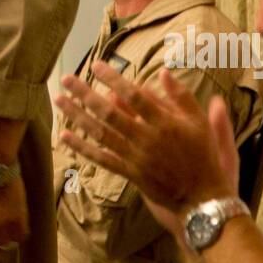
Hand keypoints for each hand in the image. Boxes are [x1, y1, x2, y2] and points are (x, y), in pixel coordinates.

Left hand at [55, 65, 238, 235]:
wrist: (203, 198)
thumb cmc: (203, 155)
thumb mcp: (200, 122)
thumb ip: (181, 96)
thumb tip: (162, 71)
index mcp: (164, 123)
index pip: (134, 96)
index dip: (113, 79)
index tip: (96, 65)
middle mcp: (146, 139)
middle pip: (110, 113)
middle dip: (86, 94)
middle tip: (67, 78)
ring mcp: (136, 158)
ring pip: (101, 134)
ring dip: (78, 116)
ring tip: (59, 100)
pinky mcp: (130, 173)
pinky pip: (102, 159)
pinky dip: (83, 148)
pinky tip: (65, 135)